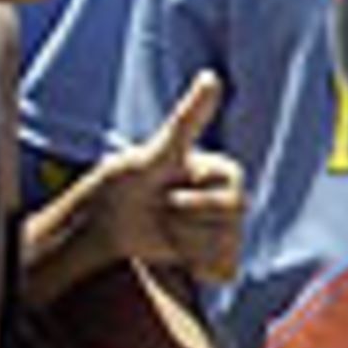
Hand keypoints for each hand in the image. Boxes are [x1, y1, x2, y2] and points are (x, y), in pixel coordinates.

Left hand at [23, 70, 243, 300]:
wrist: (114, 217)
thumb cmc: (135, 177)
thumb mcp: (160, 150)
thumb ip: (188, 117)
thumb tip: (210, 77)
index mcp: (229, 172)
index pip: (231, 202)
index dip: (192, 205)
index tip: (167, 196)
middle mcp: (233, 199)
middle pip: (228, 229)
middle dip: (185, 227)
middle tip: (162, 213)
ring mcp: (228, 228)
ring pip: (222, 251)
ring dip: (186, 247)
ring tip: (166, 230)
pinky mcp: (219, 255)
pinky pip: (224, 271)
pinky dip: (198, 268)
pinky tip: (179, 256)